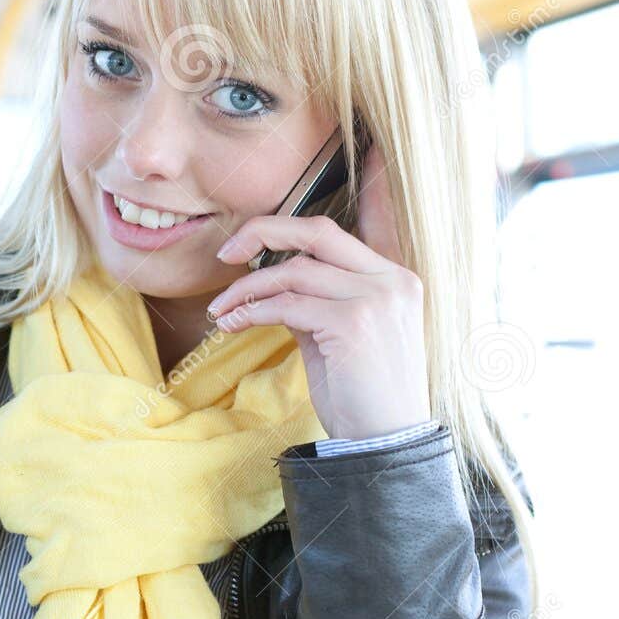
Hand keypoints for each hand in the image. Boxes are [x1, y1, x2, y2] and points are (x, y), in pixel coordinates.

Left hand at [205, 141, 429, 439]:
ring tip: (222, 310)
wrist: (386, 445)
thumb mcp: (340, 338)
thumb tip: (272, 283)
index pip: (360, 221)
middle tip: (225, 252)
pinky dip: (251, 310)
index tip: (325, 174)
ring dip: (246, 287)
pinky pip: (286, 303)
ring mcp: (376, 299)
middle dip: (262, 233)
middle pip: (317, 232)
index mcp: (395, 278)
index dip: (339, 195)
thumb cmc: (363, 395)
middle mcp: (392, 280)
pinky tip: (232, 323)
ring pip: (293, 270)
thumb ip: (315, 301)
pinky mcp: (353, 323)